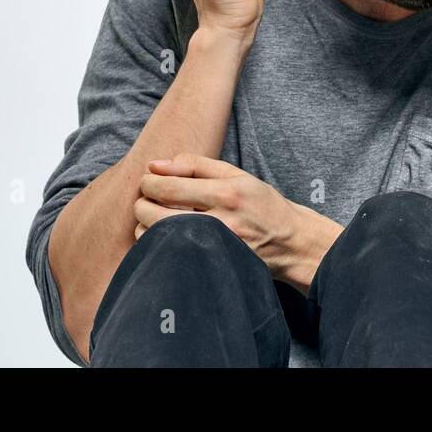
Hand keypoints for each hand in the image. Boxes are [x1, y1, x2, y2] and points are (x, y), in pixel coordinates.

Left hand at [134, 153, 342, 292]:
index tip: (148, 180)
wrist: (290, 242)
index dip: (148, 182)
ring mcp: (215, 249)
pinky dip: (159, 244)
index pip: (169, 188)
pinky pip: (170, 256)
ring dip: (146, 226)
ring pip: (158, 239)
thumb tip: (156, 164)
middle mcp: (221, 223)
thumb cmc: (261, 204)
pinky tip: (166, 235)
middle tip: (145, 199)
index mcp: (227, 194)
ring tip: (155, 217)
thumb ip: (196, 165)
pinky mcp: (211, 267)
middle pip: (156, 216)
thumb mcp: (236, 175)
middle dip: (141, 204)